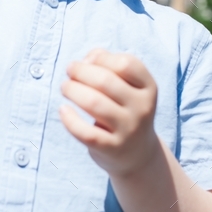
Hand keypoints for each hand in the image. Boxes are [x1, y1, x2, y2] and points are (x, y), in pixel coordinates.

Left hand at [59, 49, 159, 178]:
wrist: (138, 154)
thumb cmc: (124, 108)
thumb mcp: (126, 85)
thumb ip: (107, 63)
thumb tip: (86, 60)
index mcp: (148, 88)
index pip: (126, 64)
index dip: (101, 58)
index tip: (88, 62)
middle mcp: (142, 108)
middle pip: (105, 81)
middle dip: (80, 71)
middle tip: (69, 71)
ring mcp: (129, 130)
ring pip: (94, 103)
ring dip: (72, 90)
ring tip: (65, 87)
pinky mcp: (112, 149)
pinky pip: (86, 133)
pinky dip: (70, 120)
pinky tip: (63, 110)